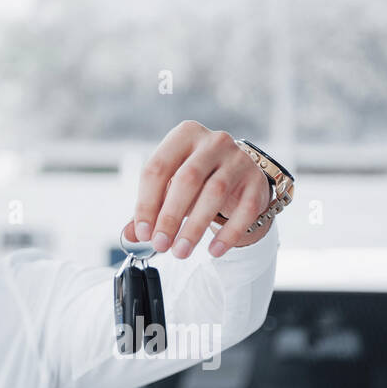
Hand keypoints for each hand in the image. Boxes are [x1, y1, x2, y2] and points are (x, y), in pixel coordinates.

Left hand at [125, 120, 272, 259]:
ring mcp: (239, 159)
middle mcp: (213, 141)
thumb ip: (150, 210)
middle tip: (160, 245)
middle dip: (170, 217)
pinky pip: (244, 210)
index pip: (157, 168)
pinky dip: (228, 233)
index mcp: (184, 136)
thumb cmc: (198, 182)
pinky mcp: (257, 181)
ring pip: (215, 193)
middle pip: (187, 180)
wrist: (239, 178)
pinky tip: (214, 251)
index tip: (142, 233)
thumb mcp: (170, 189)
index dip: (147, 203)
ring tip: (181, 252)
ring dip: (195, 227)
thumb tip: (129, 236)